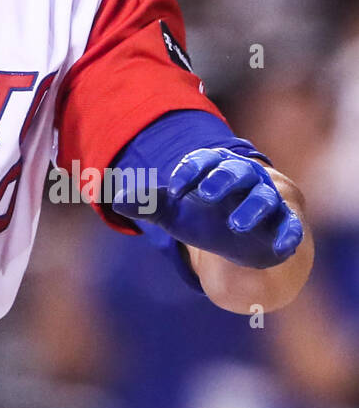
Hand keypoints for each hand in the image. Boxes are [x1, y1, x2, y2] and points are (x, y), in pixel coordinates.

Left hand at [116, 146, 303, 269]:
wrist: (240, 238)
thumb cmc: (203, 215)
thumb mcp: (174, 211)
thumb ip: (149, 203)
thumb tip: (117, 198)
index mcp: (215, 167)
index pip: (202, 160)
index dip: (188, 172)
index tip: (173, 190)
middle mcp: (245, 178)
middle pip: (237, 171)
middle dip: (222, 180)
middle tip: (205, 194)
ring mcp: (267, 200)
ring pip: (263, 198)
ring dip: (251, 209)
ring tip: (235, 225)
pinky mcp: (285, 224)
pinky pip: (290, 225)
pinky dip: (287, 234)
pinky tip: (279, 247)